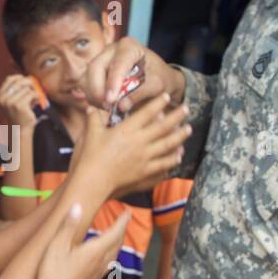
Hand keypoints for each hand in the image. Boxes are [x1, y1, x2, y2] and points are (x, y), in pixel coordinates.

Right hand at [0, 74, 40, 127]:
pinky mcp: (20, 106)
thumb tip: (30, 78)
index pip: (9, 79)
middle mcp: (3, 98)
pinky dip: (36, 96)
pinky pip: (31, 94)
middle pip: (18, 82)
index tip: (25, 78)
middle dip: (28, 82)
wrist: (20, 129)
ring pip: (26, 89)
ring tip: (33, 100)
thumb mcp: (14, 100)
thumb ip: (18, 89)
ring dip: (32, 93)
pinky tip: (36, 101)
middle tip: (34, 86)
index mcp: (0, 96)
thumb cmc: (19, 113)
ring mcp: (11, 102)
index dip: (19, 77)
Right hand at [37, 204, 130, 278]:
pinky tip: (107, 258)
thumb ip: (69, 225)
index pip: (115, 232)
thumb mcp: (57, 245)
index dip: (123, 221)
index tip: (128, 211)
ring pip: (114, 255)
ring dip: (118, 242)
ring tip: (116, 235)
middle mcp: (100, 262)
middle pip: (117, 243)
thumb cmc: (52, 272)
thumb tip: (78, 206)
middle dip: (122, 230)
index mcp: (94, 251)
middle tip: (124, 220)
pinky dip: (111, 255)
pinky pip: (108, 265)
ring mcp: (97, 273)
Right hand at [74, 93, 189, 196]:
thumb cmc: (89, 156)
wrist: (92, 182)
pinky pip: (163, 164)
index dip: (158, 103)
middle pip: (163, 127)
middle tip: (186, 109)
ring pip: (168, 145)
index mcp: (127, 130)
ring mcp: (144, 158)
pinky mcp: (144, 172)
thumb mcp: (90, 134)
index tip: (166, 96)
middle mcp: (139, 142)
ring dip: (180, 136)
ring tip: (188, 129)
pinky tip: (178, 156)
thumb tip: (91, 106)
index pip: (147, 112)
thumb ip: (93, 118)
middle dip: (176, 116)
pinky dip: (172, 159)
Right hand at [81, 37, 185, 116]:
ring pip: (86, 77)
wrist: (157, 79)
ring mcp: (100, 60)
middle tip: (107, 108)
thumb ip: (140, 94)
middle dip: (97, 90)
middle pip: (95, 68)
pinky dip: (92, 97)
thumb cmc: (159, 78)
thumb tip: (121, 106)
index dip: (113, 82)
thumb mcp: (157, 86)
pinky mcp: (94, 72)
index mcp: (129, 46)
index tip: (111, 100)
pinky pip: (85, 85)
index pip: (118, 63)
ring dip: (93, 95)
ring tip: (107, 108)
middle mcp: (111, 49)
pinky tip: (104, 106)